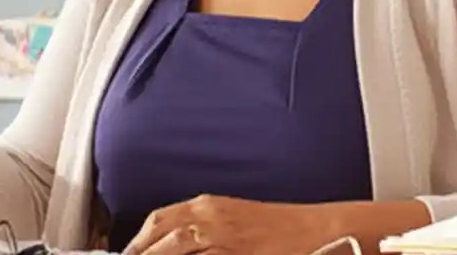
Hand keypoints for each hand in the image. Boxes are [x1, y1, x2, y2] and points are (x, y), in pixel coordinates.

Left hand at [123, 195, 327, 254]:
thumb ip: (201, 230)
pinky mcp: (236, 254)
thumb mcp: (233, 219)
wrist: (319, 231)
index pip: (158, 220)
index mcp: (208, 206)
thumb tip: (171, 245)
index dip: (137, 242)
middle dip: (140, 254)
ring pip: (174, 250)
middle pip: (160, 237)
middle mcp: (211, 219)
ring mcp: (223, 240)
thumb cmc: (279, 229)